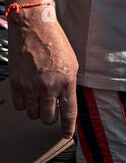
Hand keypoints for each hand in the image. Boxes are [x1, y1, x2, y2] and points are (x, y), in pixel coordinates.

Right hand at [6, 5, 77, 137]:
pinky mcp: (16, 82)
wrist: (33, 28)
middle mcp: (48, 87)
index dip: (67, 127)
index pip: (68, 113)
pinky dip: (23, 104)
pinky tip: (27, 96)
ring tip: (39, 100)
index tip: (65, 135)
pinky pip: (18, 105)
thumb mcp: (71, 64)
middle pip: (48, 118)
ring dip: (36, 111)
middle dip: (50, 117)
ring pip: (32, 114)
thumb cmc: (54, 42)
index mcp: (66, 82)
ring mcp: (30, 86)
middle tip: (50, 108)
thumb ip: (68, 84)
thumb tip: (65, 101)